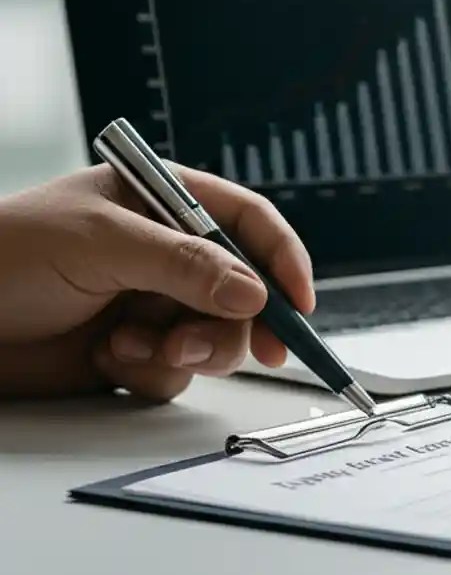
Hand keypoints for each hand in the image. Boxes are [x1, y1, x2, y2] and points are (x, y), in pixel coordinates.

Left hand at [0, 164, 312, 400]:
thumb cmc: (5, 255)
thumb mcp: (102, 244)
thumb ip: (184, 266)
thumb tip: (254, 294)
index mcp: (164, 202)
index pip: (247, 222)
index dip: (281, 260)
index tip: (299, 303)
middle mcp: (166, 253)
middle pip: (245, 291)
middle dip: (238, 323)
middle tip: (238, 350)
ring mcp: (151, 303)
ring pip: (217, 337)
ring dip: (190, 351)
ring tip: (144, 350)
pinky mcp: (133, 350)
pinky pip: (176, 372)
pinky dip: (150, 372)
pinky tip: (106, 358)